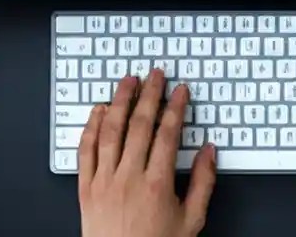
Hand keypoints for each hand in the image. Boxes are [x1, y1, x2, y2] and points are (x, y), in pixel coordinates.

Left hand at [79, 70, 216, 236]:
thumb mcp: (191, 220)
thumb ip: (204, 184)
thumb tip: (210, 153)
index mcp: (157, 183)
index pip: (167, 133)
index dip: (175, 107)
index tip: (180, 91)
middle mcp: (128, 177)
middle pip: (139, 124)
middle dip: (149, 94)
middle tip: (155, 75)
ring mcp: (104, 181)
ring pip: (111, 131)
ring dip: (120, 101)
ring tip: (127, 81)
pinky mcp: (85, 188)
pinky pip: (85, 150)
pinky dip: (91, 127)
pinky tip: (99, 111)